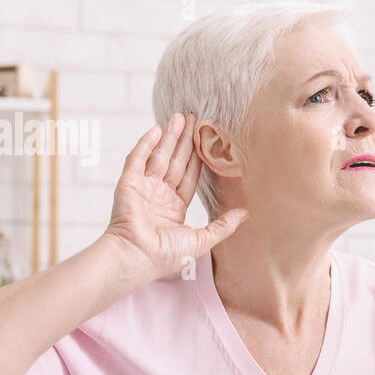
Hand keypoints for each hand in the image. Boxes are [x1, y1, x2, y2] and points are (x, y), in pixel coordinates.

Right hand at [102, 112, 249, 283]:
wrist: (138, 257)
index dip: (197, 158)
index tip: (206, 140)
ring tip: (179, 116)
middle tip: (194, 118)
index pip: (189, 176)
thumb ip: (224, 225)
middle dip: (184, 141)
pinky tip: (157, 129)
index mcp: (174, 208)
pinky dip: (146, 144)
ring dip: (168, 136)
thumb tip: (246, 214)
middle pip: (175, 162)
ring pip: (159, 156)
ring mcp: (143, 189)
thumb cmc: (166, 255)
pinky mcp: (128, 184)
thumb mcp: (203, 239)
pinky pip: (137, 159)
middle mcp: (158, 196)